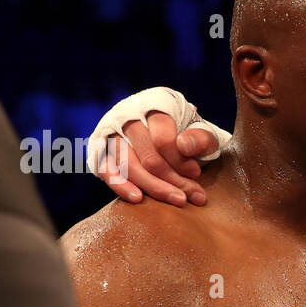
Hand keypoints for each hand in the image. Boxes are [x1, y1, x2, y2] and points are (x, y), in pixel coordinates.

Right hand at [87, 87, 226, 205]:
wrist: (171, 136)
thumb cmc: (188, 135)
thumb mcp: (203, 132)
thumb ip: (201, 138)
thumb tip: (183, 146)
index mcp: (155, 106)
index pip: (163, 137)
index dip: (180, 160)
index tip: (195, 173)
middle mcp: (130, 116)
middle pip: (148, 156)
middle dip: (172, 179)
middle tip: (193, 196)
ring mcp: (113, 133)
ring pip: (128, 165)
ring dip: (153, 187)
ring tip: (178, 200)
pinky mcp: (102, 150)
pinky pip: (106, 170)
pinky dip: (121, 185)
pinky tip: (138, 198)